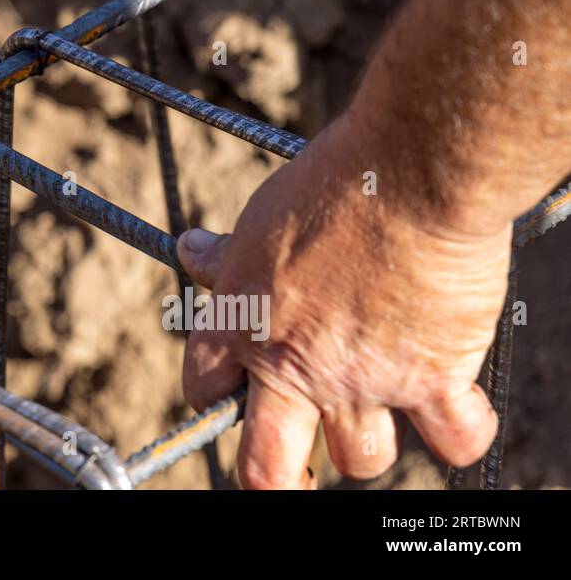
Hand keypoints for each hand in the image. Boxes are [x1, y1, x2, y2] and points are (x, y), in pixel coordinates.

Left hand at [176, 115, 509, 488]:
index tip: (237, 389)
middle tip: (290, 462)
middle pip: (266, 468)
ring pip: (361, 459)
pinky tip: (453, 405)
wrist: (408, 172)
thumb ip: (228, 254)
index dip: (217, 396)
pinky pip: (454, 441)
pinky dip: (460, 431)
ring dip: (368, 440)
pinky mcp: (432, 378)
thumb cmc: (331, 185)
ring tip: (380, 401)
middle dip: (275, 476)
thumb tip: (189, 251)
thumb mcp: (259, 217)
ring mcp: (363, 380)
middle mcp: (295, 366)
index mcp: (242, 325)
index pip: (204, 390)